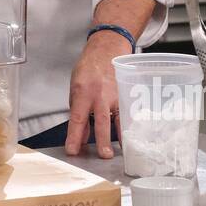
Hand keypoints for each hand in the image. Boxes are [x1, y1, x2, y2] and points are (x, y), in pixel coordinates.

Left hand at [66, 31, 131, 157]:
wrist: (106, 51)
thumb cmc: (88, 70)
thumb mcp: (76, 89)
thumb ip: (79, 114)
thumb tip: (81, 138)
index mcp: (83, 93)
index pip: (77, 119)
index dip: (74, 136)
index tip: (72, 150)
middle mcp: (100, 95)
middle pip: (101, 120)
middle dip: (103, 139)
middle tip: (104, 155)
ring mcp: (116, 96)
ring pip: (119, 119)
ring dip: (121, 137)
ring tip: (124, 154)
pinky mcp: (127, 96)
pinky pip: (129, 115)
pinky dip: (129, 128)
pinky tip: (132, 141)